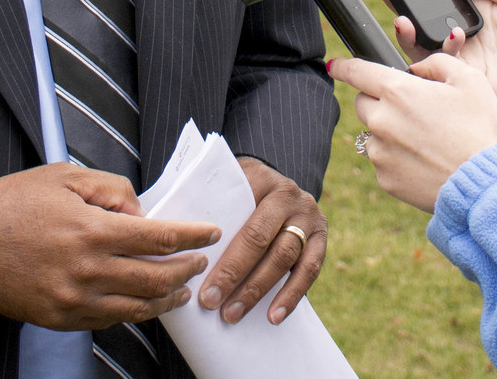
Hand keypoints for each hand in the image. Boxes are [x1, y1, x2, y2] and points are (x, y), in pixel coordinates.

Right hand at [0, 163, 219, 329]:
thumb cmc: (11, 203)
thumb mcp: (63, 176)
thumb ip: (110, 188)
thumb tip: (140, 211)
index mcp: (92, 229)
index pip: (160, 237)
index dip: (192, 236)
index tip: (210, 232)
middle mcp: (88, 270)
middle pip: (157, 278)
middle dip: (187, 270)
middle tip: (200, 261)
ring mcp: (74, 299)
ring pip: (138, 307)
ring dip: (166, 299)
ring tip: (180, 290)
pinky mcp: (60, 318)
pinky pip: (109, 320)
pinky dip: (133, 312)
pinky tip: (141, 302)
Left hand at [196, 158, 326, 325]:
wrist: (274, 182)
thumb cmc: (238, 190)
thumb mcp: (225, 185)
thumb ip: (207, 203)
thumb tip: (174, 238)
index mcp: (262, 179)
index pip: (244, 224)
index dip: (225, 260)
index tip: (202, 285)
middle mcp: (291, 197)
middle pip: (264, 243)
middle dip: (237, 278)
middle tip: (214, 304)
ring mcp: (310, 217)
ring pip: (286, 259)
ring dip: (259, 291)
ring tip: (234, 313)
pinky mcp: (322, 238)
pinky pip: (310, 271)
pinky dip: (292, 296)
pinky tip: (274, 316)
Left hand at [329, 53, 496, 212]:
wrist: (489, 187)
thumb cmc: (482, 130)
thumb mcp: (471, 80)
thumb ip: (437, 63)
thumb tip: (416, 68)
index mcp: (398, 91)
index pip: (355, 71)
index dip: (344, 65)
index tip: (336, 65)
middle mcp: (381, 121)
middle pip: (364, 103)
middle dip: (381, 101)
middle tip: (415, 111)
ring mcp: (380, 153)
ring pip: (374, 133)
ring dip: (390, 132)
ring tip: (428, 141)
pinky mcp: (385, 179)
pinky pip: (384, 160)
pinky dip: (398, 158)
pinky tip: (426, 161)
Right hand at [388, 0, 496, 126]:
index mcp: (478, 15)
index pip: (441, 1)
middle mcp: (465, 37)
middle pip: (423, 23)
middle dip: (402, 9)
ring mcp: (464, 60)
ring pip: (421, 47)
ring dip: (408, 33)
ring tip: (408, 21)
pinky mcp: (466, 80)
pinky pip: (437, 69)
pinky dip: (433, 54)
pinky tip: (451, 39)